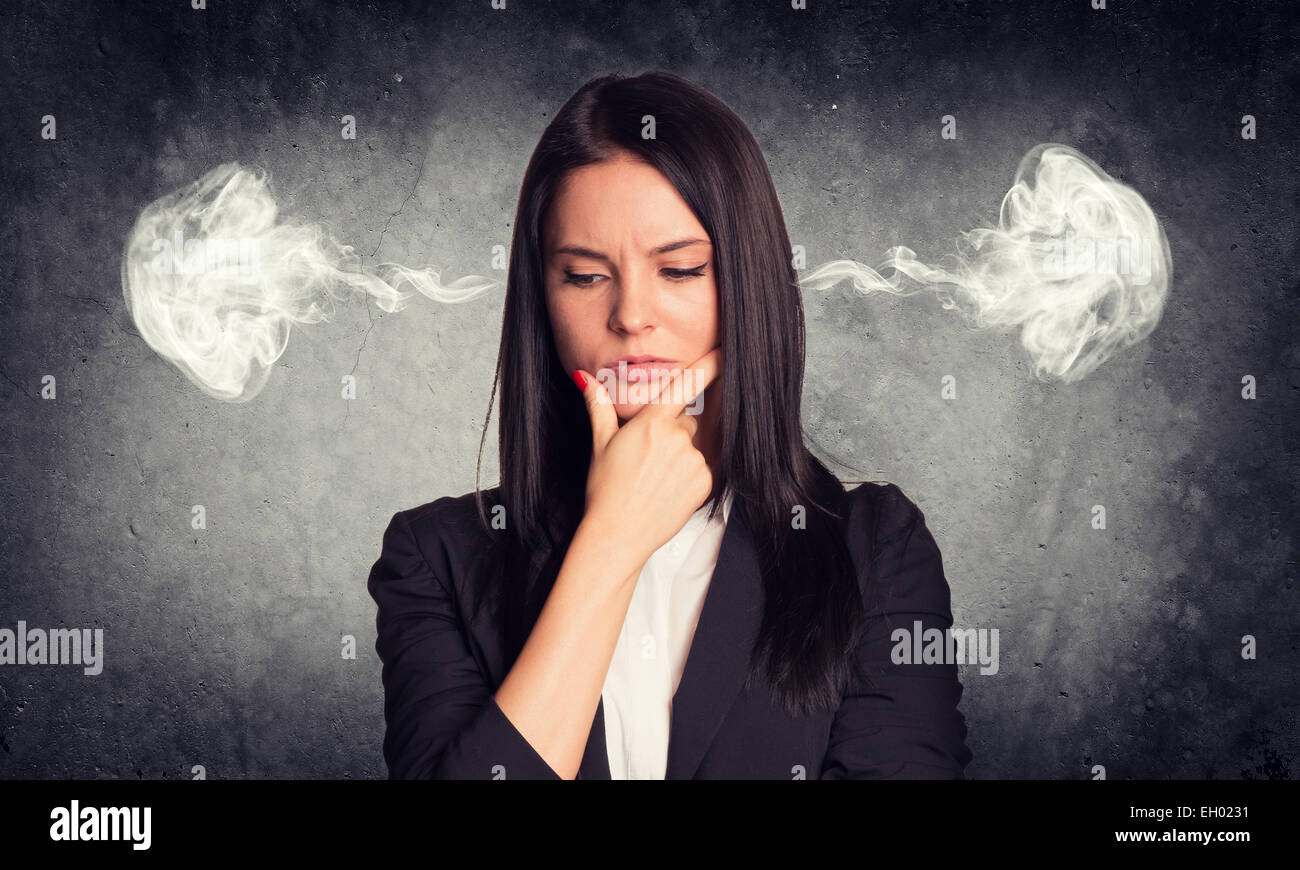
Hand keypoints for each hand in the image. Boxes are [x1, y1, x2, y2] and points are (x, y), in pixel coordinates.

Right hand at [571, 347, 722, 574]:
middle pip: (687, 421)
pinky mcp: (706, 482)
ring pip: (696, 444)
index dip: (712, 363)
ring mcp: (695, 462)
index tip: (726, 349)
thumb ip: (599, 406)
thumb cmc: (606, 491)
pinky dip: (690, 472)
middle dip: (673, 431)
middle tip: (649, 457)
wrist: (618, 535)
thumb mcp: (600, 444)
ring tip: (656, 476)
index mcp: (652, 423)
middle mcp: (678, 439)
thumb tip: (586, 378)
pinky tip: (668, 487)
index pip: (689, 383)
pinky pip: (705, 465)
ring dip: (682, 453)